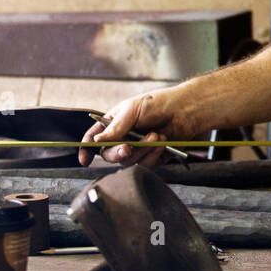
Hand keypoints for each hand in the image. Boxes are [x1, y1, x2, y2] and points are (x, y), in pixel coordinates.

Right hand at [78, 90, 195, 168]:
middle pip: (109, 155)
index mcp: (114, 124)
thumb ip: (115, 127)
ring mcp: (137, 150)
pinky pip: (145, 166)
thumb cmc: (159, 104)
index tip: (84, 159)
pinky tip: (162, 143)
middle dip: (119, 153)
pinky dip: (153, 156)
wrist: (185, 111)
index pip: (94, 138)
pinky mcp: (151, 158)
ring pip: (127, 163)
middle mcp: (123, 138)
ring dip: (142, 152)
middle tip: (129, 147)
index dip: (87, 149)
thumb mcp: (133, 110)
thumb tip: (96, 141)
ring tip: (156, 136)